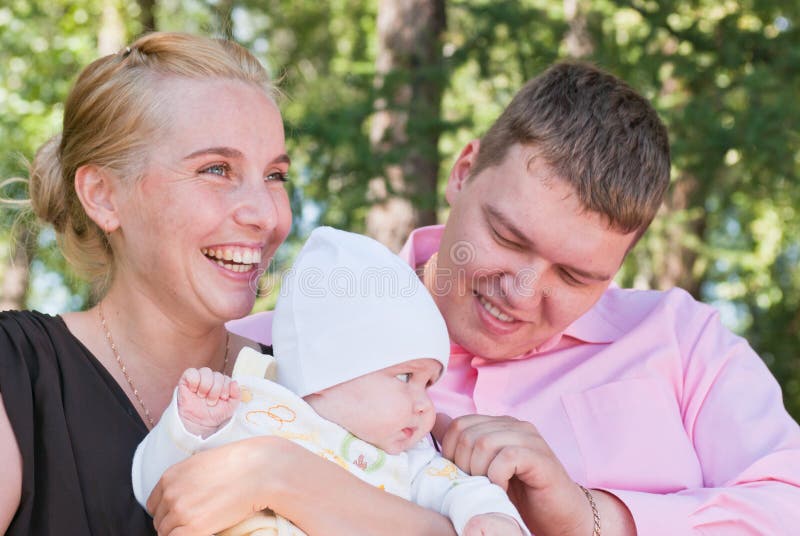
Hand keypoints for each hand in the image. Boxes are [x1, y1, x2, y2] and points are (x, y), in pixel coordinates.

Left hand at [147, 436, 278, 535]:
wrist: (257, 471)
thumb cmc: (237, 464)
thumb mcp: (202, 464)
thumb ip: (185, 480)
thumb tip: (185, 496)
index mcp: (170, 476)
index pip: (153, 505)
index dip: (166, 512)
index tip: (178, 515)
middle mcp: (171, 494)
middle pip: (160, 521)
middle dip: (173, 523)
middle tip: (193, 522)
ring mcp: (180, 511)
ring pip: (167, 533)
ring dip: (180, 532)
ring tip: (200, 527)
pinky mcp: (194, 527)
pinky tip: (202, 532)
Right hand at [177, 367, 239, 437]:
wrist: (199, 422)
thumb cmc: (214, 413)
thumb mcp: (230, 406)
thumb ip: (236, 394)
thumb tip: (235, 382)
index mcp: (222, 382)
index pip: (226, 378)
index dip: (225, 389)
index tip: (222, 399)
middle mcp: (212, 378)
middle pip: (217, 375)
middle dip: (215, 391)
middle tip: (211, 402)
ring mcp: (199, 377)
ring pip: (206, 371)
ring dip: (205, 386)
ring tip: (202, 396)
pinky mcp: (186, 380)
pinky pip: (191, 372)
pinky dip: (194, 381)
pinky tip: (194, 390)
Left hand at [432, 413, 590, 535]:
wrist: (559, 515)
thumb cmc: (519, 493)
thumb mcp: (484, 468)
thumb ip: (463, 446)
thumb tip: (437, 421)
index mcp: (498, 424)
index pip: (458, 424)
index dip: (450, 452)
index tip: (461, 475)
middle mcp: (513, 425)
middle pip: (468, 434)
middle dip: (463, 465)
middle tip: (475, 485)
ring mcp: (529, 438)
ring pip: (484, 444)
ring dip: (479, 472)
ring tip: (488, 487)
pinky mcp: (540, 457)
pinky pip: (506, 458)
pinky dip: (497, 477)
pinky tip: (501, 489)